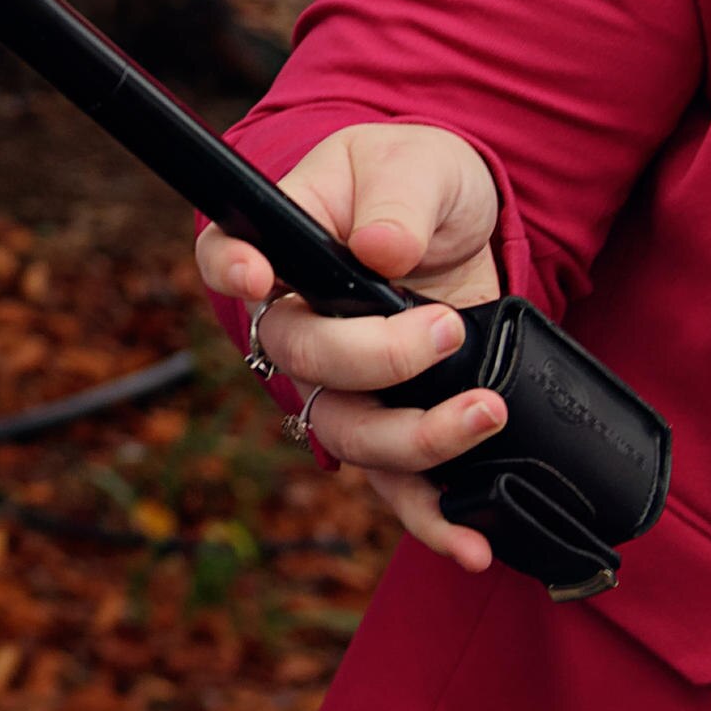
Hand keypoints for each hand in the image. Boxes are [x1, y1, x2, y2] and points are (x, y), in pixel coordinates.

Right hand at [188, 123, 511, 574]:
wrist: (474, 225)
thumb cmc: (422, 178)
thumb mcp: (419, 164)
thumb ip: (400, 201)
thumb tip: (380, 251)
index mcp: (287, 242)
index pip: (225, 256)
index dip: (230, 272)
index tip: (258, 279)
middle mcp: (301, 323)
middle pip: (300, 361)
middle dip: (374, 358)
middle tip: (446, 328)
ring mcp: (346, 385)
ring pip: (347, 434)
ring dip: (415, 438)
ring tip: (485, 412)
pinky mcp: (398, 424)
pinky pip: (399, 489)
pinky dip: (434, 522)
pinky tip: (472, 546)